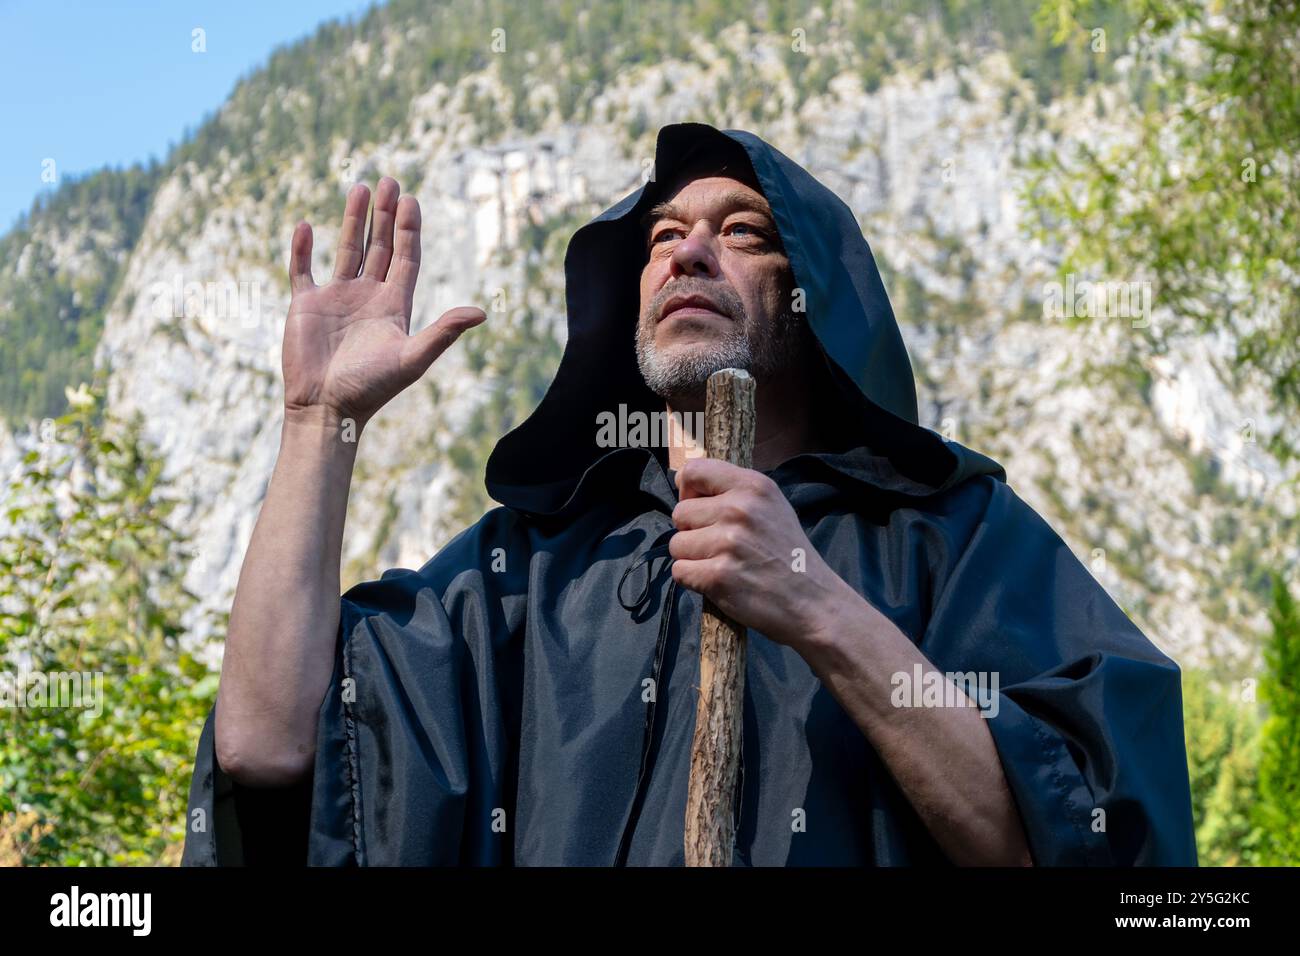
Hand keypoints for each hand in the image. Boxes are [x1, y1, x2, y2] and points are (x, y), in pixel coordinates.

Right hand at [282, 176, 484, 427]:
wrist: (326, 409)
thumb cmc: (371, 388)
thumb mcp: (412, 358)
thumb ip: (444, 332)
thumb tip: (481, 313)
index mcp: (394, 306)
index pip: (406, 259)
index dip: (410, 230)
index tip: (412, 200)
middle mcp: (367, 297)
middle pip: (380, 247)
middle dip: (386, 215)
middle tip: (391, 181)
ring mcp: (336, 299)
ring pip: (347, 250)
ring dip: (352, 220)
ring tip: (361, 188)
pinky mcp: (306, 306)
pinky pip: (303, 270)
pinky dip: (303, 248)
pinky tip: (307, 225)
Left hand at [668, 458, 857, 648]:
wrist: (813, 602)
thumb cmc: (788, 555)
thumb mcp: (772, 506)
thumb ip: (734, 492)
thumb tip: (684, 483)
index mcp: (753, 486)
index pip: (693, 472)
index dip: (688, 491)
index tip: (699, 508)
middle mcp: (739, 509)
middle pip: (680, 513)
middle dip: (692, 532)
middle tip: (721, 547)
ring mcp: (728, 543)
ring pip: (676, 545)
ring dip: (692, 558)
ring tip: (723, 565)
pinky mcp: (718, 576)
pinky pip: (679, 572)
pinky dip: (693, 580)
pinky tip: (719, 581)